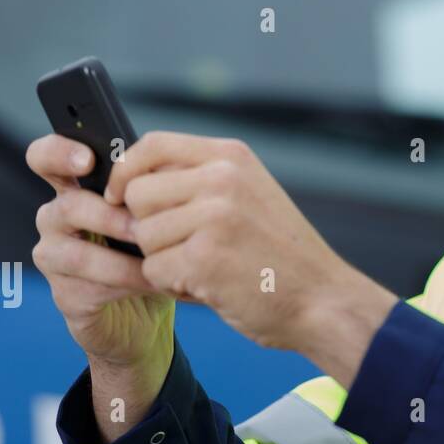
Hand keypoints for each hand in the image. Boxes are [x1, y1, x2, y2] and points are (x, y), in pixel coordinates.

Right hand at [26, 134, 173, 368]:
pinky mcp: (65, 295)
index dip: (59, 153)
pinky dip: (126, 284)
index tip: (88, 160)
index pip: (47, 157)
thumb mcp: (160, 209)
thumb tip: (169, 161)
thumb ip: (154, 182)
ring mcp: (54, 258)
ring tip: (156, 259)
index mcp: (76, 187)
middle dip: (108, 215)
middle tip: (142, 225)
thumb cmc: (155, 246)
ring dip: (121, 258)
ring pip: (76, 253)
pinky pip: (88, 286)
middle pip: (66, 205)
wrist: (151, 308)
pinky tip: (154, 282)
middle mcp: (57, 218)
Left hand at [104, 132, 394, 358]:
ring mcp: (214, 217)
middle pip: (138, 195)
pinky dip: (175, 286)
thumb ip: (200, 179)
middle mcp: (223, 179)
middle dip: (150, 227)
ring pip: (143, 236)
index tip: (120, 196)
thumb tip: (132, 182)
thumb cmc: (281, 253)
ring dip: (165, 260)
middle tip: (188, 246)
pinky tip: (210, 286)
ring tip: (207, 267)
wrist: (322, 297)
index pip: (152, 145)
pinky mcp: (204, 258)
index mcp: (232, 157)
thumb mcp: (249, 194)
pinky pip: (154, 270)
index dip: (126, 171)